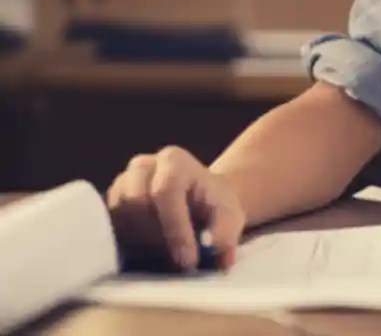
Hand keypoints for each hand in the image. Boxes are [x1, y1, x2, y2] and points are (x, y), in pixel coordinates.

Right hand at [106, 146, 244, 270]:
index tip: (189, 260)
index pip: (165, 191)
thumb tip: (211, 245)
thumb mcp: (231, 215)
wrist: (199, 204)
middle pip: (136, 204)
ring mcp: (121, 184)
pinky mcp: (109, 206)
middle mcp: (142, 167)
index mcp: (173, 160)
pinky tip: (151, 254)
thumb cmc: (215, 207)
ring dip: (143, 245)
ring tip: (168, 256)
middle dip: (158, 238)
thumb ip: (226, 229)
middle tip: (178, 261)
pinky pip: (110, 231)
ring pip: (120, 220)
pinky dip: (129, 248)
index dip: (176, 229)